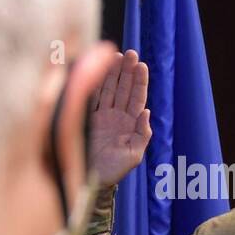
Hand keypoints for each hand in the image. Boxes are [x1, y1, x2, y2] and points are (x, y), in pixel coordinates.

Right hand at [90, 49, 151, 187]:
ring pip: (108, 90)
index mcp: (131, 124)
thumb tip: (146, 112)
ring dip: (112, 73)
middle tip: (130, 53)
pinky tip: (97, 70)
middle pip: (123, 89)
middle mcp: (117, 117)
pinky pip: (92, 97)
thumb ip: (142, 135)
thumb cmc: (115, 170)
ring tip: (116, 55)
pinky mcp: (87, 119)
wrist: (92, 181)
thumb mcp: (133, 155)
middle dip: (126, 71)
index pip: (137, 98)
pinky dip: (95, 83)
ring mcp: (102, 116)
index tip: (141, 65)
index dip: (139, 81)